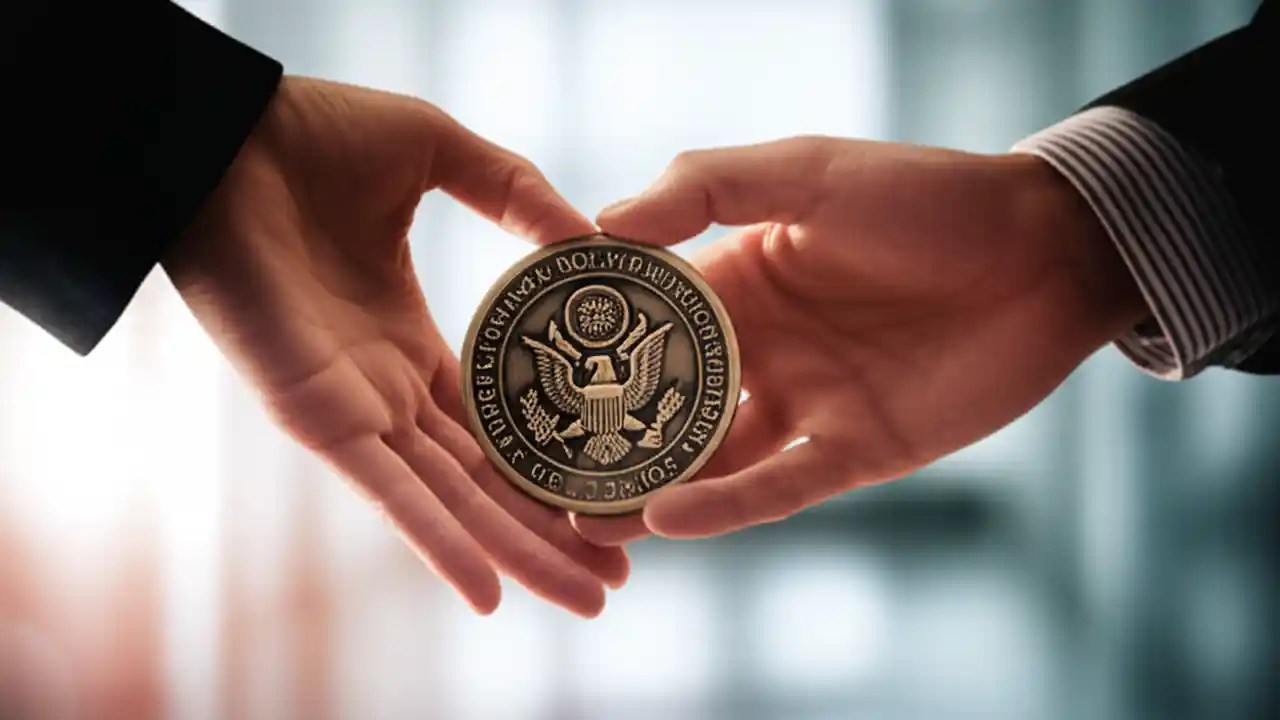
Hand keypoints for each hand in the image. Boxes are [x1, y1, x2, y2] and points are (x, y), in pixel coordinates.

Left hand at [163, 77, 627, 615]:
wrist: (221, 136)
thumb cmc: (311, 136)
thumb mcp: (435, 149)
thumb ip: (512, 187)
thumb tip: (583, 235)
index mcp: (410, 340)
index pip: (493, 422)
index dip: (552, 461)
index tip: (613, 491)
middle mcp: (386, 389)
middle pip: (482, 479)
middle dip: (549, 531)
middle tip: (619, 574)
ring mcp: (354, 409)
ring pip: (448, 500)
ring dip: (516, 554)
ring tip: (589, 601)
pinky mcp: (318, 417)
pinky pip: (387, 491)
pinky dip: (436, 542)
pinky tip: (489, 592)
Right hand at [574, 136, 1145, 542]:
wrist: (1045, 250)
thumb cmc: (925, 196)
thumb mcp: (805, 170)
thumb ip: (705, 186)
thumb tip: (603, 224)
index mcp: (736, 279)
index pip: (641, 316)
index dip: (583, 340)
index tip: (514, 362)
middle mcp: (758, 348)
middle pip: (661, 400)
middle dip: (600, 432)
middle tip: (527, 462)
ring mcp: (802, 403)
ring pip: (707, 456)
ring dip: (644, 485)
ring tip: (575, 511)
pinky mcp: (852, 450)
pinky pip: (777, 486)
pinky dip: (724, 505)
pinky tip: (666, 517)